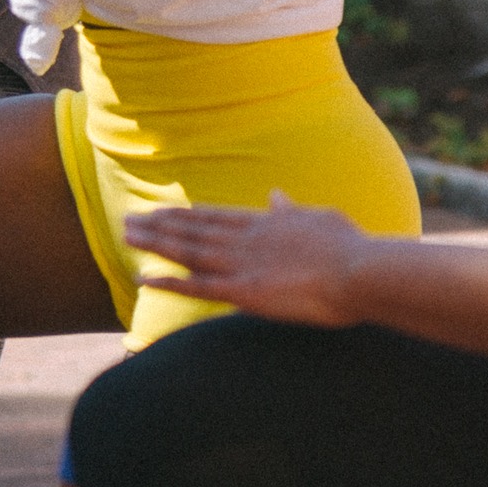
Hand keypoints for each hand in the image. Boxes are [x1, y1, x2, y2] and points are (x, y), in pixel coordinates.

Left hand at [125, 193, 371, 327]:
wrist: (359, 271)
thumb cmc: (349, 247)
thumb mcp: (318, 218)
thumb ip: (291, 210)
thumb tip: (276, 195)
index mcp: (264, 222)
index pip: (215, 216)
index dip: (185, 214)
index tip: (161, 210)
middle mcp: (245, 238)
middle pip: (193, 229)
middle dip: (159, 225)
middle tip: (129, 219)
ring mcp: (242, 263)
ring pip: (187, 250)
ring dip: (155, 243)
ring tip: (128, 235)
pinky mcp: (244, 291)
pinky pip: (196, 286)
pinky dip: (168, 281)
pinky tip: (144, 277)